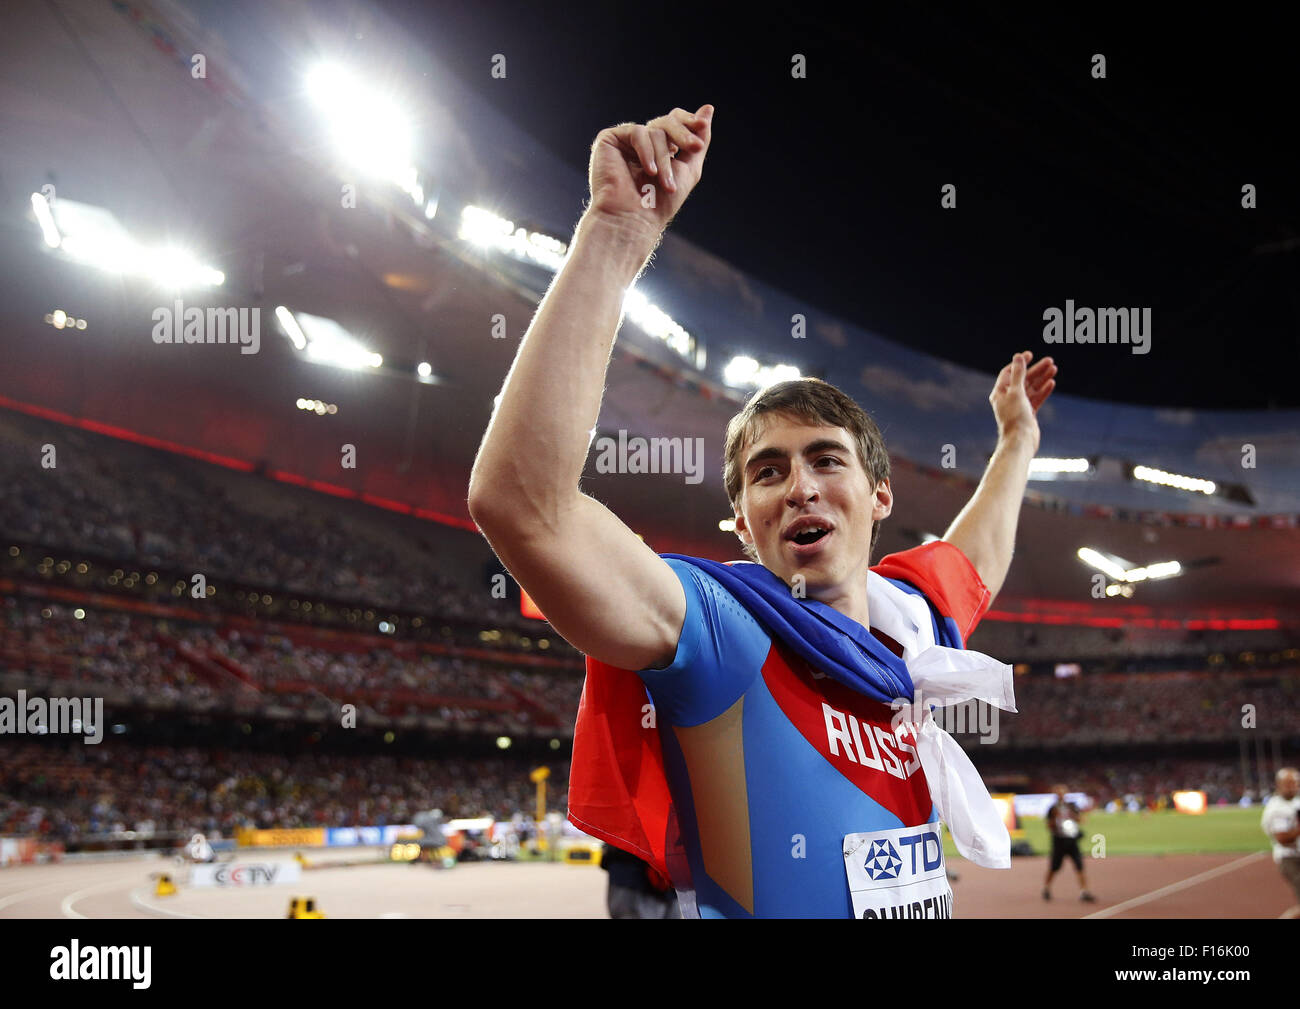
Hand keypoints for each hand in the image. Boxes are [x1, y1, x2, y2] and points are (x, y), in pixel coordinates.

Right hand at [586, 105, 713, 239]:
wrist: (633, 219)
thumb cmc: (660, 203)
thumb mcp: (688, 169)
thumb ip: (699, 139)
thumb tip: (708, 108)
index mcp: (659, 149)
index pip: (675, 122)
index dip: (689, 124)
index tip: (700, 141)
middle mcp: (642, 143)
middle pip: (667, 121)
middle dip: (684, 135)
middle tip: (695, 148)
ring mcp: (625, 141)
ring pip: (655, 131)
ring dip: (664, 158)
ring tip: (664, 182)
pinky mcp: (609, 140)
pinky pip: (637, 132)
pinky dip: (647, 151)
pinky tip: (648, 171)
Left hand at [990, 350, 1056, 451]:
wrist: (1020, 441)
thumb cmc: (1015, 417)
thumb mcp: (1016, 392)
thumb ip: (1018, 374)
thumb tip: (1018, 357)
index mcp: (1000, 392)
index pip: (1009, 372)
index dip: (1020, 363)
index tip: (1030, 354)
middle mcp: (1008, 398)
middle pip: (1023, 379)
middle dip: (1036, 370)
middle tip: (1050, 361)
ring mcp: (1019, 406)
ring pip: (1032, 388)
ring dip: (1042, 378)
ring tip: (1054, 369)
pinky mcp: (1028, 413)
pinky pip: (1036, 398)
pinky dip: (1043, 391)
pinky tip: (1051, 383)